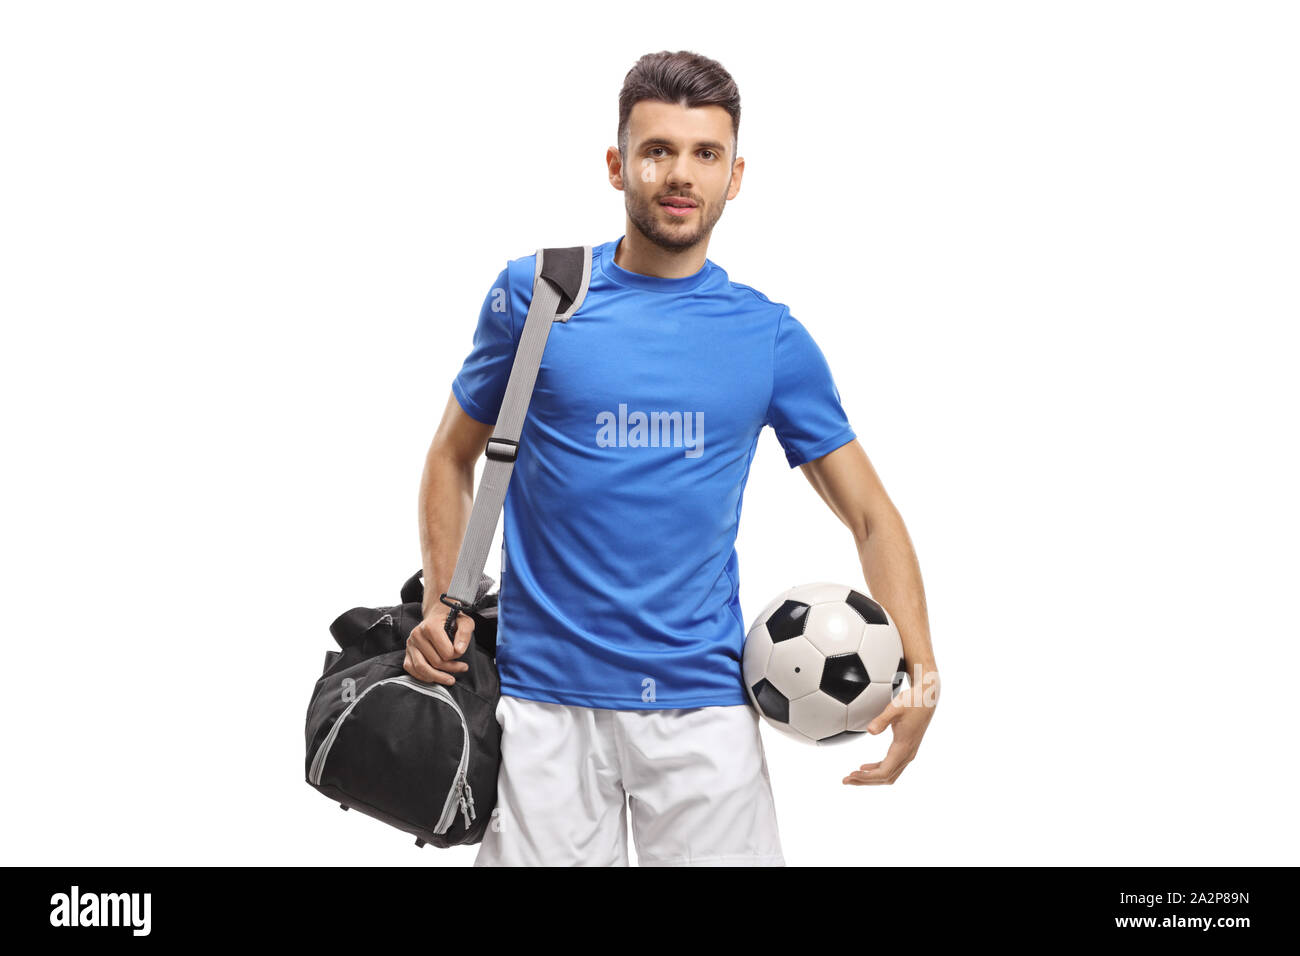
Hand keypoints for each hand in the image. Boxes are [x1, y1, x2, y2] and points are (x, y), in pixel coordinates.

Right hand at [404, 604, 475, 685]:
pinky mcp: (407, 652)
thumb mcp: (465, 622)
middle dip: (451, 668)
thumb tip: (459, 650)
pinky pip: (411, 669)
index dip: (457, 656)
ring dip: (438, 677)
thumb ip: (464, 634)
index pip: (446, 652)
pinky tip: (435, 676)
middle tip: (462, 667)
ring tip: (450, 679)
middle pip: (435, 662)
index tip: (461, 652)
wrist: (437, 615)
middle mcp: (417, 635)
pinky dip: (424, 677)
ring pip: (421, 669)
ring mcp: (410, 644)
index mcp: (430, 626)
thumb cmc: (452, 620)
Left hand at [842, 667, 940, 785]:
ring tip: (853, 776)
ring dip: (871, 778)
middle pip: (885, 777)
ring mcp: (908, 753)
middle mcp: (907, 755)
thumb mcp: (895, 708)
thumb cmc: (911, 702)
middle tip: (846, 780)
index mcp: (904, 748)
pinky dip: (877, 770)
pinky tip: (864, 768)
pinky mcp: (906, 750)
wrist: (927, 698)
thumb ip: (882, 720)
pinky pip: (891, 767)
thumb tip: (869, 731)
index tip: (851, 775)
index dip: (866, 777)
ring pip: (889, 775)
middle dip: (865, 781)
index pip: (884, 772)